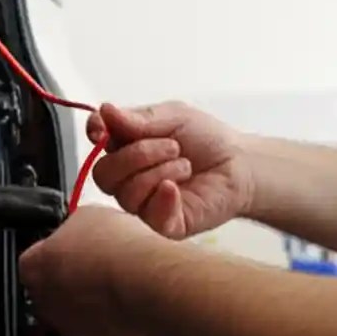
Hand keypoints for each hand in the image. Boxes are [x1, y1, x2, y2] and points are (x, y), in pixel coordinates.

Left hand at [19, 206, 163, 335]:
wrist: (148, 286)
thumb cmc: (119, 253)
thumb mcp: (90, 216)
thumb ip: (74, 227)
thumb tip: (81, 228)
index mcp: (33, 267)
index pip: (35, 257)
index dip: (58, 248)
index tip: (74, 244)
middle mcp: (44, 301)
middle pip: (52, 287)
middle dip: (72, 276)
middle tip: (97, 261)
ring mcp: (69, 325)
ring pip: (75, 309)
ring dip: (91, 296)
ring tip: (118, 278)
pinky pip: (99, 325)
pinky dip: (111, 314)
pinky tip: (128, 295)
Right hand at [87, 101, 254, 239]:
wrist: (241, 165)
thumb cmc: (208, 140)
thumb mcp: (174, 116)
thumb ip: (139, 118)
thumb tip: (105, 111)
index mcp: (128, 146)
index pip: (97, 141)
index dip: (95, 133)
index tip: (102, 129)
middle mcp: (130, 177)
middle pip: (104, 174)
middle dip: (137, 155)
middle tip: (172, 146)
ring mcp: (144, 203)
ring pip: (125, 194)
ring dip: (158, 172)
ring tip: (185, 165)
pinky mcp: (164, 224)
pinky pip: (147, 215)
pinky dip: (162, 197)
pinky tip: (177, 187)